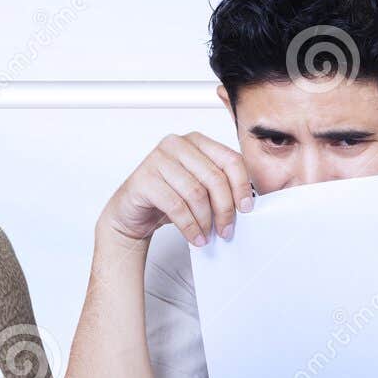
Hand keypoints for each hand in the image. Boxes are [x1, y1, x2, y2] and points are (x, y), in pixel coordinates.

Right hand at [99, 132, 253, 245]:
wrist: (131, 211)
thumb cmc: (167, 197)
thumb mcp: (199, 187)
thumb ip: (220, 185)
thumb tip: (246, 202)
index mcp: (196, 141)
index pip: (230, 159)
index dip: (242, 186)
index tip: (246, 208)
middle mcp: (176, 145)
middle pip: (214, 178)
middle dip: (225, 209)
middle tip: (226, 229)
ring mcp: (157, 159)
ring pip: (196, 193)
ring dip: (206, 220)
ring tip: (208, 235)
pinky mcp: (144, 179)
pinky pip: (176, 206)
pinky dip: (189, 226)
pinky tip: (194, 236)